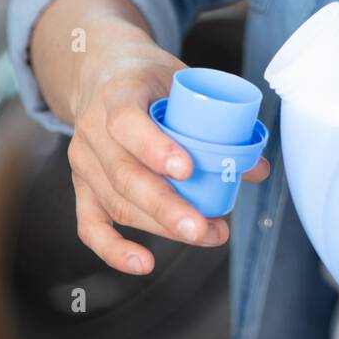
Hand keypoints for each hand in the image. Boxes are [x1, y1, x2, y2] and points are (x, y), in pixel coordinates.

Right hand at [68, 22, 269, 275]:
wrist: (101, 74)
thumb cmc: (147, 79)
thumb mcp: (180, 82)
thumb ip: (216, 119)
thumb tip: (257, 168)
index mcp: (118, 94)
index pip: (126, 122)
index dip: (155, 148)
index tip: (188, 170)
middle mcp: (93, 129)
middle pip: (123, 175)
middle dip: (165, 206)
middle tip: (202, 226)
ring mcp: (84, 161)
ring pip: (116, 202)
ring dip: (160, 227)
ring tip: (204, 235)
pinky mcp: (82, 187)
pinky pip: (90, 225)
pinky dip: (113, 249)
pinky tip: (143, 263)